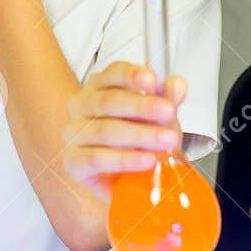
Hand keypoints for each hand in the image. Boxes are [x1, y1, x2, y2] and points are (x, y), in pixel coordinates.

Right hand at [63, 62, 188, 196]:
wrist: (126, 177)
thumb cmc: (138, 141)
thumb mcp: (159, 118)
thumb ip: (168, 100)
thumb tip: (176, 85)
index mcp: (100, 86)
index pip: (112, 73)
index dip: (132, 75)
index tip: (153, 81)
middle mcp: (82, 106)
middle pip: (108, 101)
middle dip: (142, 106)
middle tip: (168, 112)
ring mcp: (74, 133)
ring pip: (104, 130)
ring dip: (140, 135)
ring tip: (165, 140)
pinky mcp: (74, 162)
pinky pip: (97, 158)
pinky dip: (125, 159)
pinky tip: (146, 159)